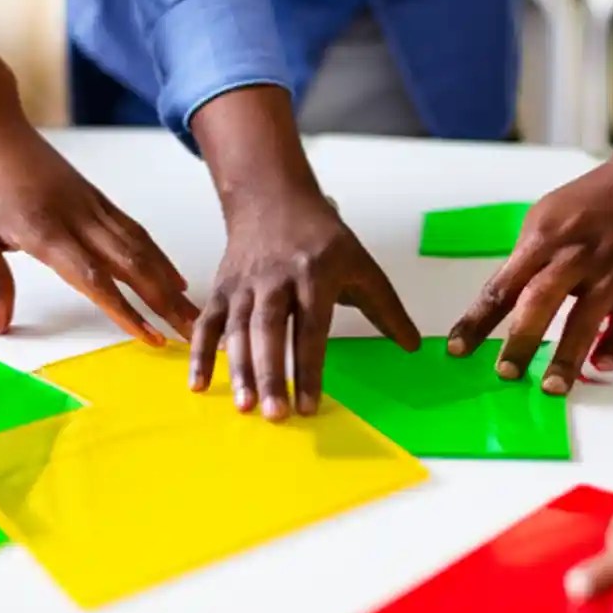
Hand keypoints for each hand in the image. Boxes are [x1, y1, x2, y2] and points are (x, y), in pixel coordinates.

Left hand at [0, 112, 197, 339]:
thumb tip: (1, 324)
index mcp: (45, 231)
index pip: (94, 279)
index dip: (125, 311)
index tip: (150, 337)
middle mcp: (77, 219)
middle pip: (132, 266)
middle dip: (165, 303)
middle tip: (192, 331)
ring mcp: (90, 206)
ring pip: (140, 248)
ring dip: (168, 282)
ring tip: (191, 310)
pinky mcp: (94, 197)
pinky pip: (133, 230)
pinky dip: (157, 255)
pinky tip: (171, 275)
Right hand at [189, 191, 418, 420]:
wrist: (272, 197)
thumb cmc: (321, 237)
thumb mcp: (361, 264)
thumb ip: (386, 308)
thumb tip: (413, 347)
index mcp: (314, 274)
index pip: (311, 329)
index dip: (310, 369)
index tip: (310, 406)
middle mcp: (275, 281)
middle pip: (270, 331)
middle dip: (271, 374)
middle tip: (275, 415)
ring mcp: (244, 285)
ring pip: (237, 331)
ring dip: (238, 371)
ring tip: (244, 407)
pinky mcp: (222, 289)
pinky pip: (208, 324)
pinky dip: (200, 354)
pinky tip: (198, 386)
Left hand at [447, 159, 612, 394]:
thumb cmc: (599, 201)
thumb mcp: (553, 215)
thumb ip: (531, 258)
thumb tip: (505, 301)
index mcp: (543, 237)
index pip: (501, 286)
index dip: (478, 321)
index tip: (457, 350)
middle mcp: (574, 254)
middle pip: (538, 300)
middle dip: (519, 340)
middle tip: (504, 373)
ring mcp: (612, 270)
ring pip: (584, 318)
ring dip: (566, 356)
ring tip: (551, 388)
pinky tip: (601, 367)